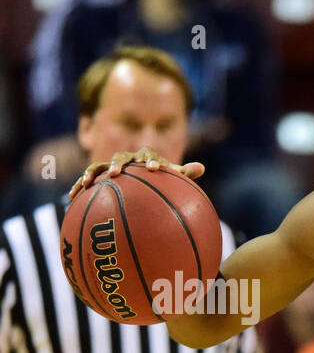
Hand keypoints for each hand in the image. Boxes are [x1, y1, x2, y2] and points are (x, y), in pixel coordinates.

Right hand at [69, 147, 203, 201]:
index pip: (149, 155)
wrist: (142, 179)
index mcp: (145, 157)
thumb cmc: (161, 180)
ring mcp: (110, 167)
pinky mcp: (98, 177)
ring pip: (98, 166)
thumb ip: (184, 173)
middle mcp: (126, 159)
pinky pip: (87, 180)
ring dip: (91, 173)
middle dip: (117, 164)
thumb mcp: (173, 179)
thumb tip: (201, 167)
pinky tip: (71, 197)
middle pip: (120, 158)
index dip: (152, 160)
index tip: (155, 169)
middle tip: (117, 173)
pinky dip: (79, 186)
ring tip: (86, 183)